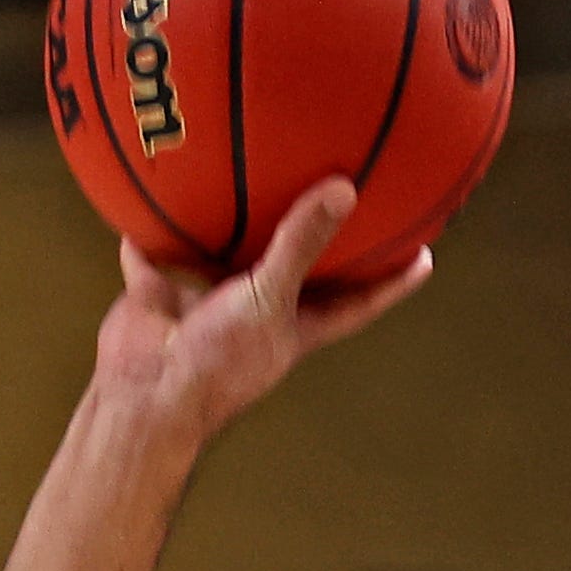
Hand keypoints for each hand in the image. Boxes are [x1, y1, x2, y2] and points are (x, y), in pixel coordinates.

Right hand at [94, 176, 430, 440]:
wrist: (145, 395)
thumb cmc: (220, 362)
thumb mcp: (269, 298)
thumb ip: (300, 244)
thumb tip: (345, 189)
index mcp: (296, 325)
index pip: (358, 302)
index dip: (392, 283)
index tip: (424, 257)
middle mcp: (256, 313)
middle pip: (294, 271)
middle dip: (313, 240)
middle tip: (341, 193)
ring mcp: (207, 305)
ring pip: (223, 256)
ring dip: (230, 225)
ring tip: (248, 174)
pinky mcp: (161, 298)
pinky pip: (155, 256)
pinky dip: (149, 234)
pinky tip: (152, 187)